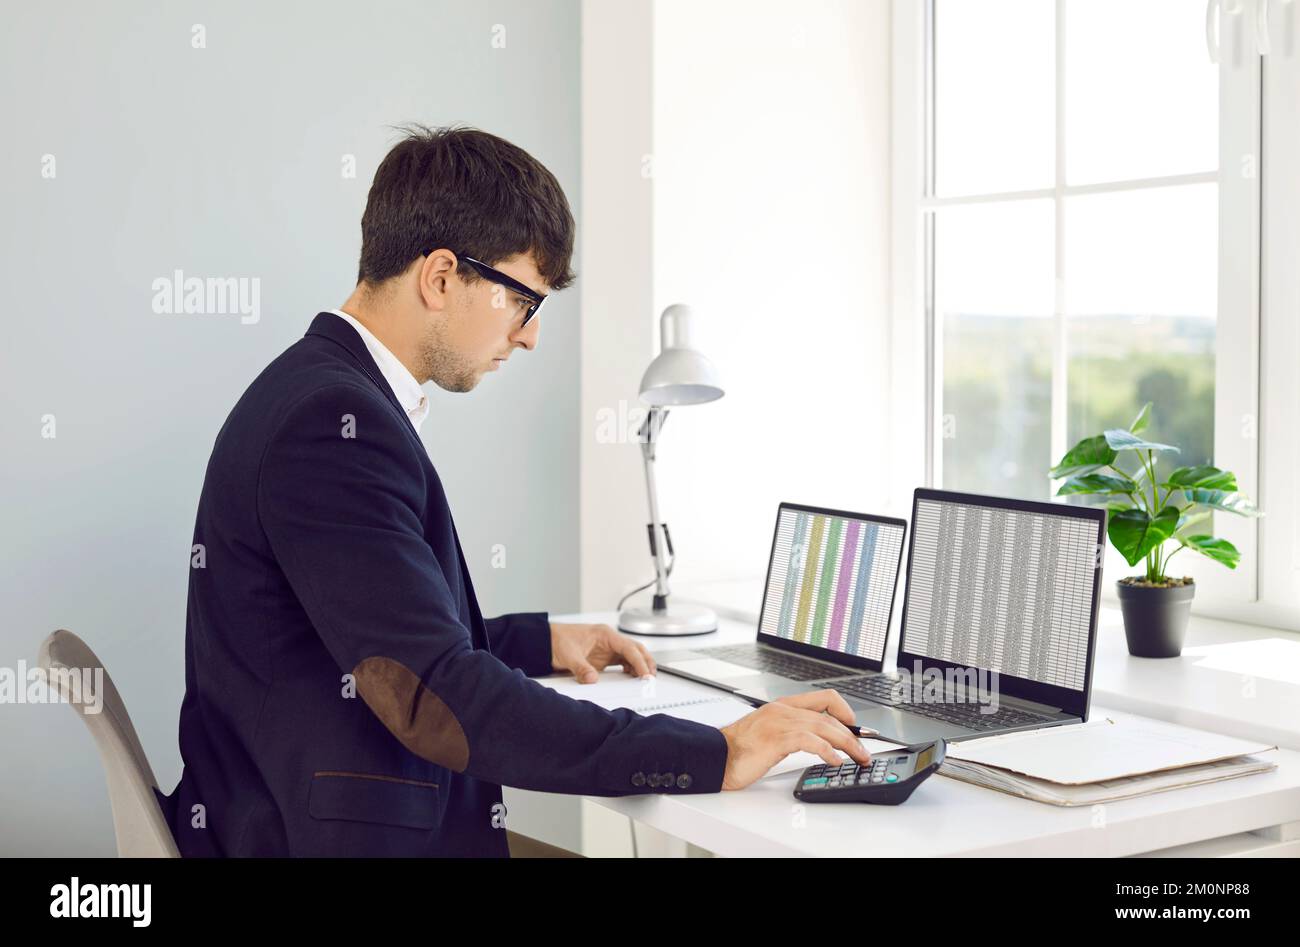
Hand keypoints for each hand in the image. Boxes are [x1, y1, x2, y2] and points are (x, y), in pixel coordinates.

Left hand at [549, 622, 656, 682]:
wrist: (546, 642)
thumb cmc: (558, 641)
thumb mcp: (568, 656)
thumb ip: (581, 668)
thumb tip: (592, 680)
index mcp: (605, 634)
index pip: (629, 648)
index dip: (639, 661)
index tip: (645, 674)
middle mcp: (609, 640)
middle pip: (635, 649)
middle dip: (646, 662)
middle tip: (651, 677)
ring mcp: (608, 649)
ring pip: (631, 656)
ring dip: (640, 666)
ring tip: (645, 679)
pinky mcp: (604, 657)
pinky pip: (623, 663)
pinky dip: (630, 670)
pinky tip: (632, 678)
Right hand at [718, 689, 870, 790]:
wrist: (715, 755)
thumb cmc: (738, 748)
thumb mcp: (769, 734)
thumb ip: (791, 733)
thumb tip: (817, 743)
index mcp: (782, 706)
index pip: (824, 698)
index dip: (845, 711)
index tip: (855, 728)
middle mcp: (783, 710)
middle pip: (830, 716)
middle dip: (852, 734)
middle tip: (863, 750)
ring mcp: (780, 723)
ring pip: (825, 727)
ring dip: (847, 744)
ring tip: (858, 757)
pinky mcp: (776, 739)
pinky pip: (810, 741)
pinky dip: (827, 751)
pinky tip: (835, 760)